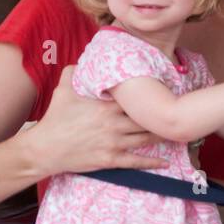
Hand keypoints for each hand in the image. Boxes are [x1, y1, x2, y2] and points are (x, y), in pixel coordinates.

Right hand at [26, 66, 165, 173]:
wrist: (45, 148)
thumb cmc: (55, 118)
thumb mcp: (63, 89)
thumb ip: (75, 71)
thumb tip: (83, 60)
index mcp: (107, 105)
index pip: (136, 99)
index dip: (151, 97)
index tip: (165, 93)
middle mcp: (114, 123)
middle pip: (146, 119)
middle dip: (162, 117)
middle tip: (179, 114)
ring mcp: (114, 142)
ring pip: (145, 138)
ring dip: (162, 137)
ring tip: (177, 134)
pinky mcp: (111, 159)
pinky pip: (136, 161)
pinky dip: (152, 162)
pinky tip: (165, 163)